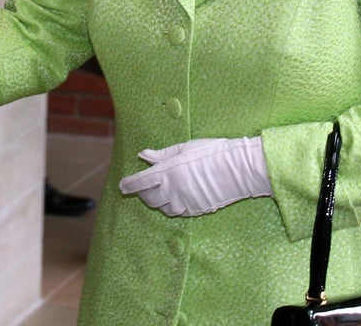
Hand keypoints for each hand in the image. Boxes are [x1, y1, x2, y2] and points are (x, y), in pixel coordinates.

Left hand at [118, 136, 270, 216]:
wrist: (238, 169)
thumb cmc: (211, 152)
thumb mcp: (183, 148)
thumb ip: (162, 155)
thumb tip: (144, 155)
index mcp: (166, 172)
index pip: (140, 182)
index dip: (128, 185)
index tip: (122, 186)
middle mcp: (173, 190)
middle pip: (149, 198)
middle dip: (141, 194)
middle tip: (141, 188)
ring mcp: (185, 203)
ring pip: (162, 208)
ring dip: (156, 201)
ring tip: (157, 193)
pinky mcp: (196, 210)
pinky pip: (178, 212)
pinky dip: (172, 207)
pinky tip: (174, 198)